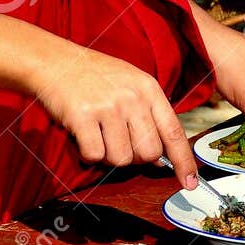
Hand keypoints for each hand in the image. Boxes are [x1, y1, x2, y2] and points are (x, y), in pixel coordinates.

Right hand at [30, 48, 200, 188]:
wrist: (55, 61)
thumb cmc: (93, 75)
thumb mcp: (130, 84)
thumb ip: (148, 115)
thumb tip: (160, 156)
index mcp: (149, 89)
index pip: (174, 132)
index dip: (184, 162)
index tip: (189, 183)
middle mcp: (133, 98)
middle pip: (149, 153)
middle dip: (135, 158)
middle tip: (117, 143)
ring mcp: (109, 107)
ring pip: (121, 159)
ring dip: (107, 156)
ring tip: (97, 134)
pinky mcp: (84, 116)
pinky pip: (95, 155)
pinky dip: (87, 154)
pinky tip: (81, 136)